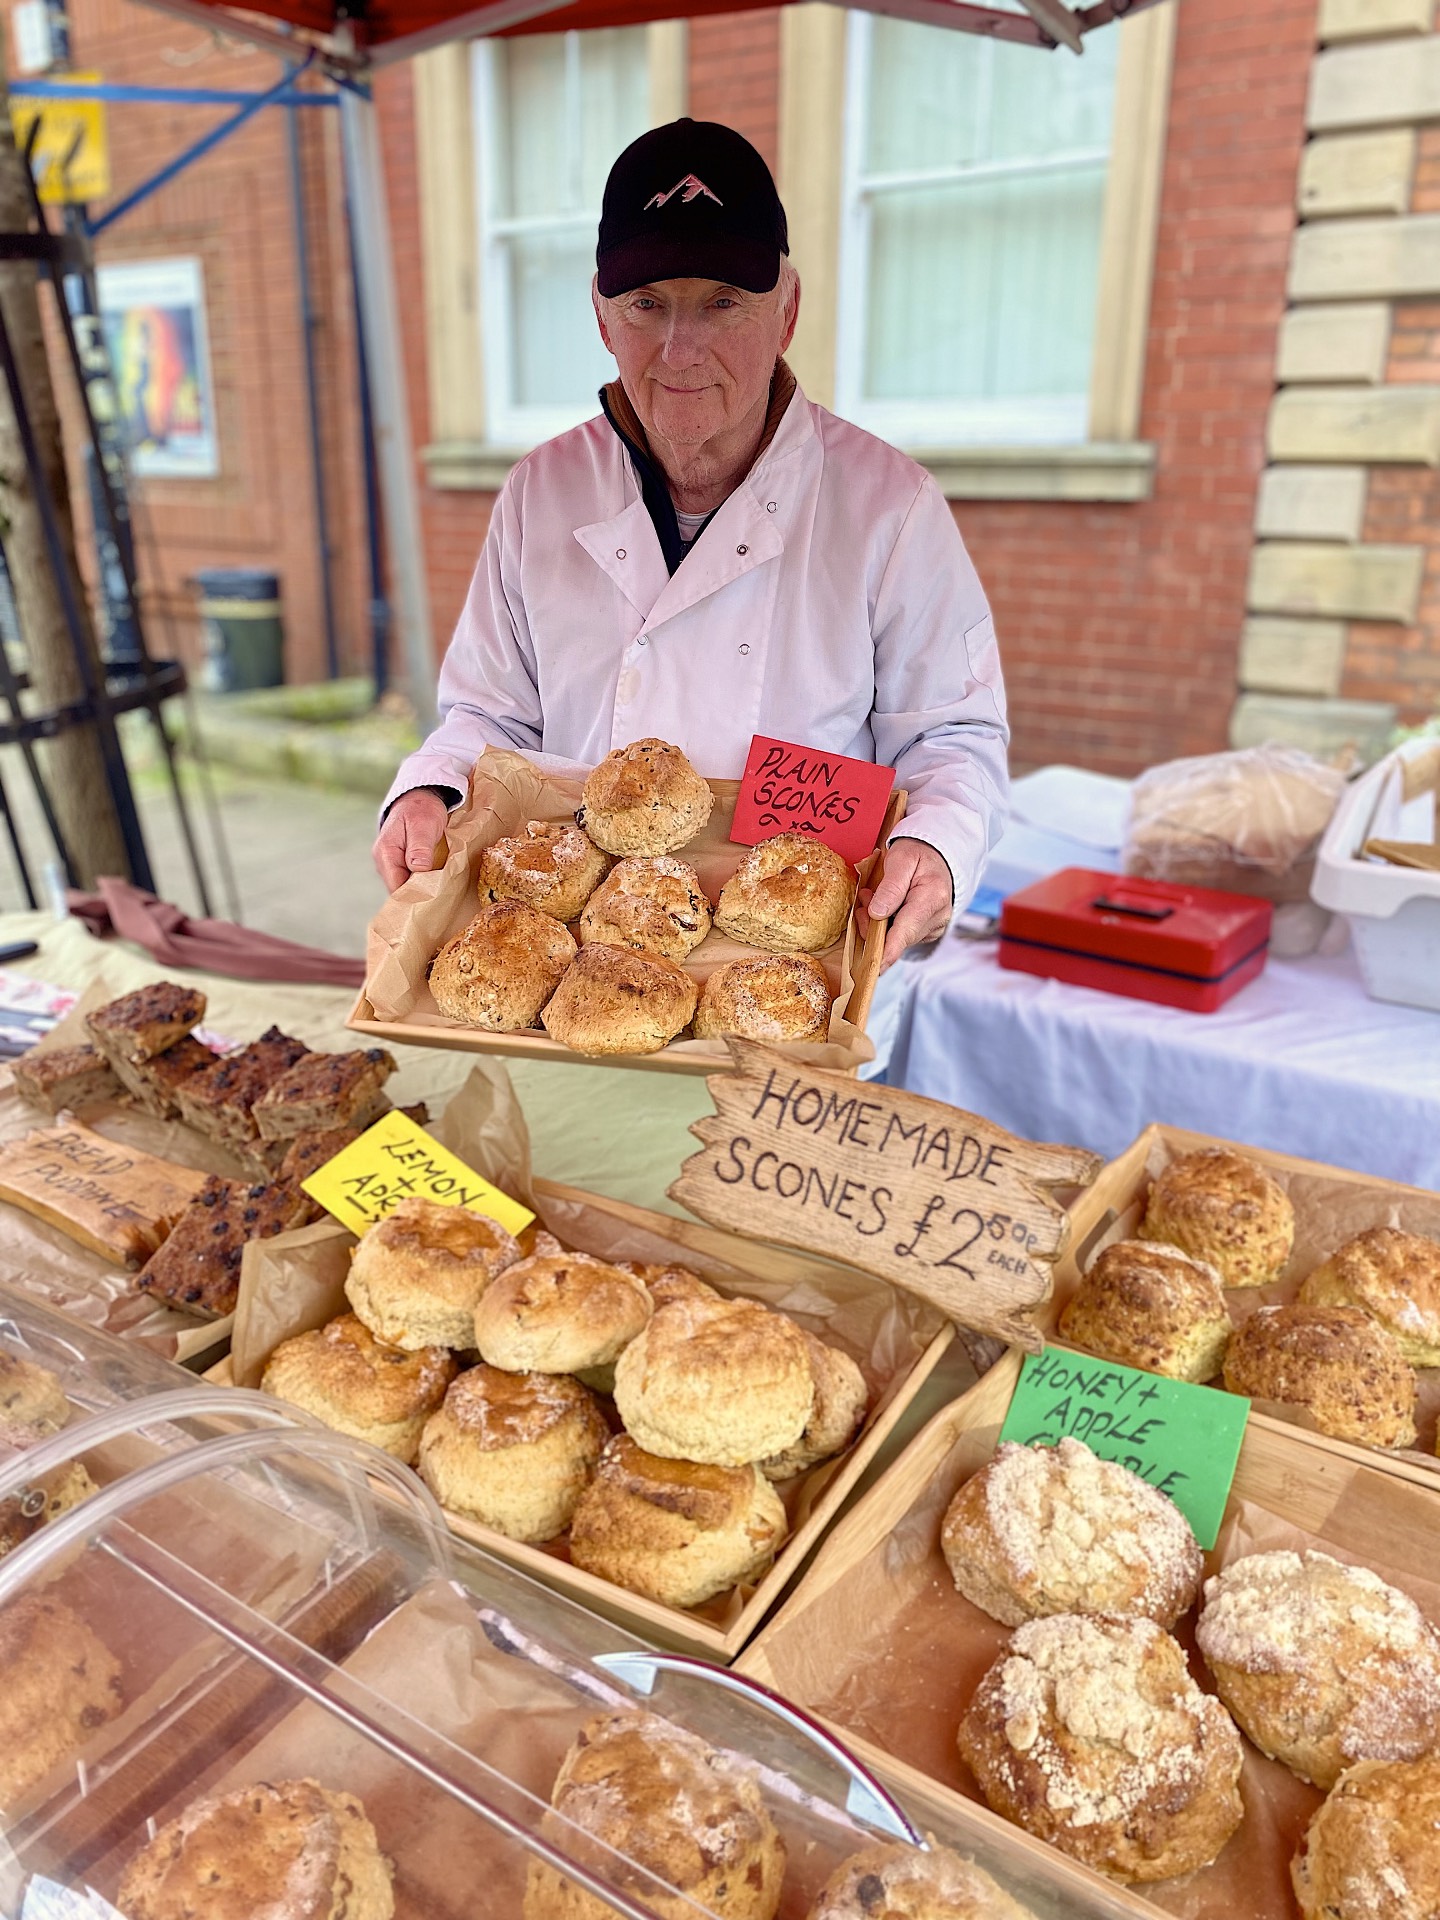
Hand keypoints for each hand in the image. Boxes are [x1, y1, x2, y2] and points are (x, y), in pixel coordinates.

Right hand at [373, 788, 449, 891]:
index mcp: (386, 852)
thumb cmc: (422, 809)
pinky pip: (408, 879)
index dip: (414, 896)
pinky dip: (420, 882)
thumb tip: (418, 869)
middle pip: (399, 890)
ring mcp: (390, 863)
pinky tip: (434, 883)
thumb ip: (419, 848)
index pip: (396, 886)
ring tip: (439, 893)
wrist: (419, 797)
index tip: (433, 900)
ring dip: (420, 889)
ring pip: (404, 886)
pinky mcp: (399, 863)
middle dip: (418, 895)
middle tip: (440, 899)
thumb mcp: (424, 825)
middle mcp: (383, 861)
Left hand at [857, 838, 953, 969]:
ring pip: (895, 939)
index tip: (872, 969)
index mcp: (932, 898)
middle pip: (896, 939)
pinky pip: (899, 936)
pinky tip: (883, 907)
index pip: (905, 933)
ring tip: (873, 896)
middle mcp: (937, 918)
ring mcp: (933, 927)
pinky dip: (885, 925)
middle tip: (865, 897)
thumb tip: (877, 914)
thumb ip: (890, 887)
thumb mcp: (901, 859)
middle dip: (872, 925)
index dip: (886, 954)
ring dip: (876, 924)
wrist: (936, 855)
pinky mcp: (926, 932)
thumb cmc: (918, 854)